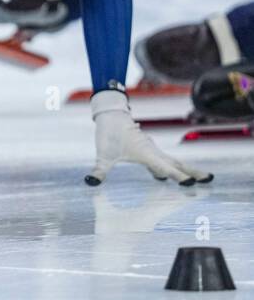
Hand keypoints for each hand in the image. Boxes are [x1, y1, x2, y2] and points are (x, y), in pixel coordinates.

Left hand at [86, 90, 213, 185]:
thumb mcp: (102, 155)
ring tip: (199, 178)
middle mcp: (153, 151)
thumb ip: (99, 171)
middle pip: (177, 164)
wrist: (111, 115)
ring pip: (173, 161)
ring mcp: (152, 149)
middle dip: (192, 172)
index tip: (190, 184)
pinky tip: (166, 175)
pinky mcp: (148, 148)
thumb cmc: (108, 135)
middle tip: (209, 180)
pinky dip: (172, 167)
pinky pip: (164, 160)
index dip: (177, 177)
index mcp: (146, 154)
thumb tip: (90, 182)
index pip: (165, 169)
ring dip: (185, 169)